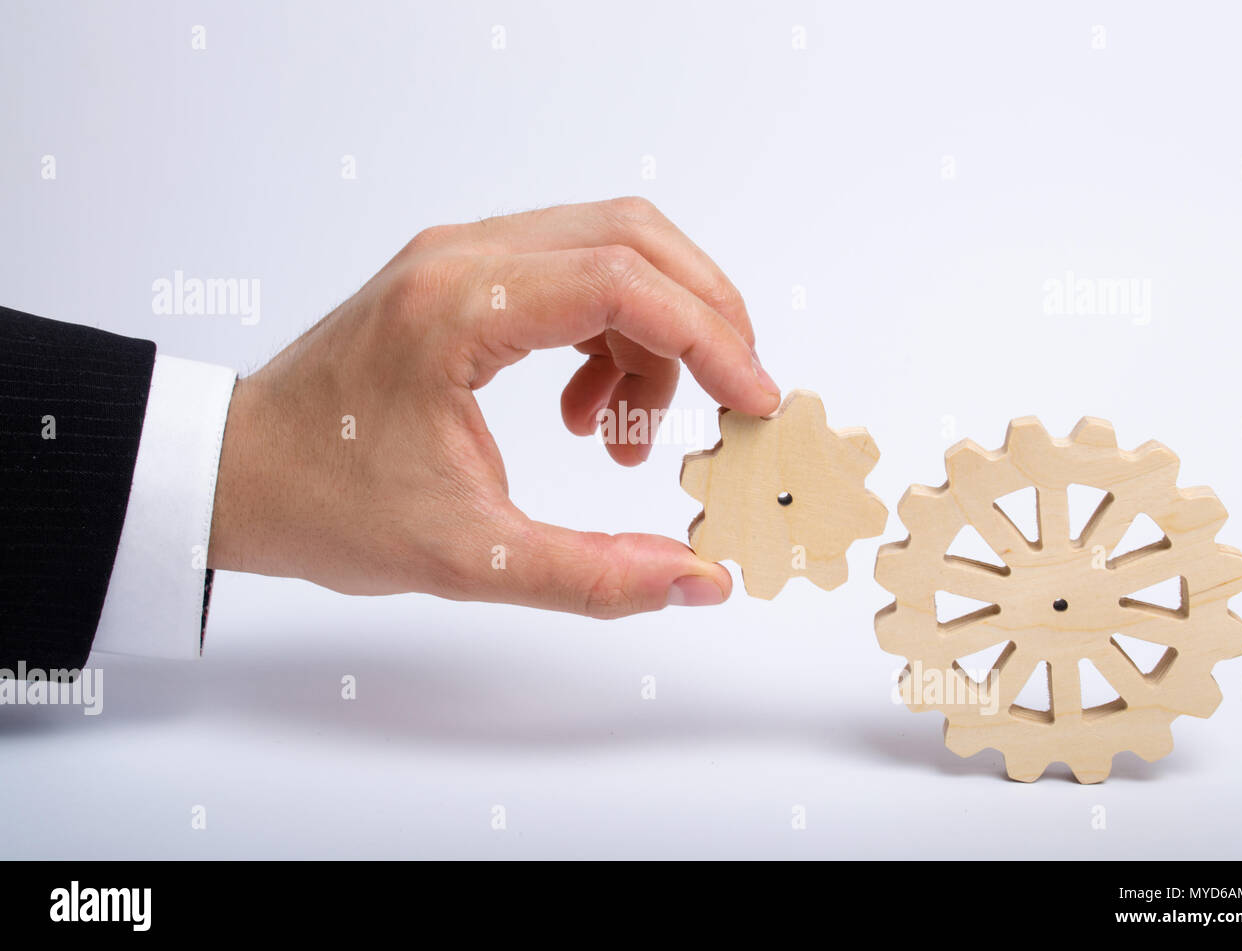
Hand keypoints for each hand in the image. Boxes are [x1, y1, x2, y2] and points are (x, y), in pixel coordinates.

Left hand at [208, 198, 780, 616]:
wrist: (237, 473)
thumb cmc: (327, 507)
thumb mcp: (466, 559)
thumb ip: (592, 575)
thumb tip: (699, 580)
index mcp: (456, 308)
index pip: (622, 281)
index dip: (709, 338)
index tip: (753, 401)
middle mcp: (462, 258)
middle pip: (632, 238)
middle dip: (704, 316)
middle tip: (731, 400)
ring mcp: (460, 258)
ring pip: (609, 250)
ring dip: (654, 334)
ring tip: (622, 435)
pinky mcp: (462, 277)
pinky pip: (573, 276)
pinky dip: (611, 335)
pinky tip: (587, 414)